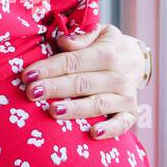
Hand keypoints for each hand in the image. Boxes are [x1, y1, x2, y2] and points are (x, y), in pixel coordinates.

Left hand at [20, 23, 147, 139]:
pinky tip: (94, 133)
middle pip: (82, 83)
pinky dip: (110, 129)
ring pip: (98, 104)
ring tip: (53, 111)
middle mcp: (118, 76)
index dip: (50, 68)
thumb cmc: (107, 47)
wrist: (138, 60)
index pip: (74, 61)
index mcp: (107, 53)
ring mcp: (125, 96)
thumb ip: (81, 36)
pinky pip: (122, 124)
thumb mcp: (98, 33)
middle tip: (32, 93)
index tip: (28, 75)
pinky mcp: (131, 112)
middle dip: (55, 88)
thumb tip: (63, 41)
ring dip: (75, 108)